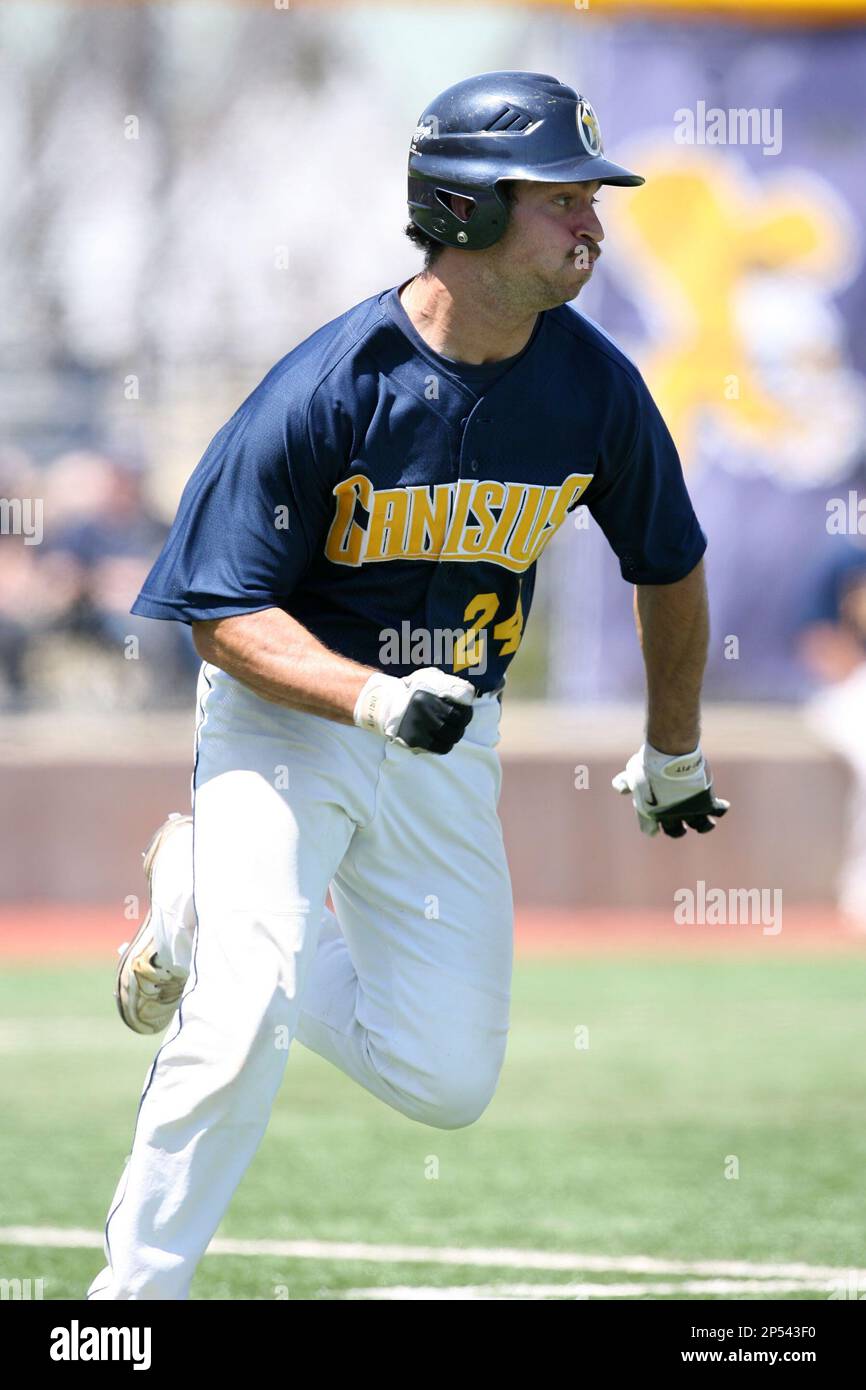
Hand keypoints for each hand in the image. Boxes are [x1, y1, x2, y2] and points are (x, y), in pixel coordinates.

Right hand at [353, 667, 474, 753]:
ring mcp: (420, 728)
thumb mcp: (429, 679)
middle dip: (460, 727)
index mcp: (430, 697)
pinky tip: (441, 740)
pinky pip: (439, 748)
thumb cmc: (411, 691)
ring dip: (453, 737)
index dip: (466, 714)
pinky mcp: (415, 741)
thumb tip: (469, 695)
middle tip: (457, 725)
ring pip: (450, 739)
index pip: (460, 711)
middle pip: (457, 726)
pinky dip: (444, 745)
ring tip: (449, 733)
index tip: (464, 714)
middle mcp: (425, 713)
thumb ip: (448, 685)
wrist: (385, 705)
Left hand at [612, 742, 729, 837]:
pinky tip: (721, 804)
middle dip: (678, 830)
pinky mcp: (706, 802)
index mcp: (650, 811)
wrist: (669, 755)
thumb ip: (626, 782)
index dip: (651, 828)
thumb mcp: (633, 772)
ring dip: (704, 825)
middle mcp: (670, 815)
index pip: (648, 829)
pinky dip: (721, 808)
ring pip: (702, 826)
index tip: (653, 828)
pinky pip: (719, 811)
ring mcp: (690, 810)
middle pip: (675, 832)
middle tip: (682, 825)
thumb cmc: (649, 762)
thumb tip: (620, 788)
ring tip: (706, 820)